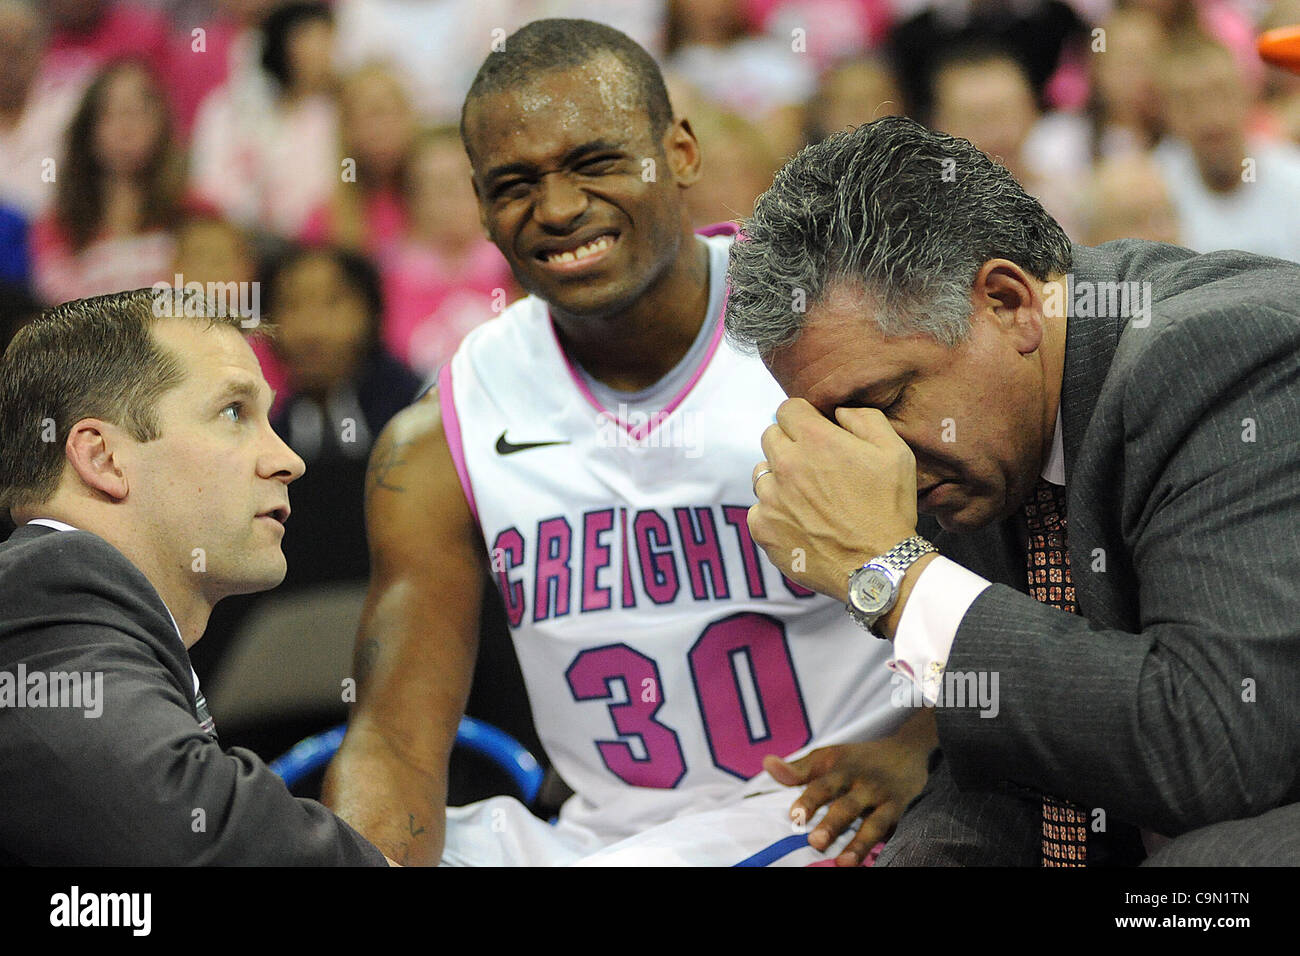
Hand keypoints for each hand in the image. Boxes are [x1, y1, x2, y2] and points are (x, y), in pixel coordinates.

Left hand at [749, 398, 917, 600]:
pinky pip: (758, 508)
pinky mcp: (762, 527)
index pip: (788, 409)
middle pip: (770, 436)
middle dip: (790, 444)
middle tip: (815, 466)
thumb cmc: (889, 508)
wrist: (878, 565)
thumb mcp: (894, 452)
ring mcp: (770, 498)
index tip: (815, 433)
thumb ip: (864, 418)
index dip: (803, 418)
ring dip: (780, 478)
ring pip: (762, 472)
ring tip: (808, 498)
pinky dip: (774, 512)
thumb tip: (839, 411)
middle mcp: (786, 464)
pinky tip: (799, 522)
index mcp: (816, 440)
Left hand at [763, 710, 935, 865]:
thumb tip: (766, 764)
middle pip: (847, 806)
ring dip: (858, 845)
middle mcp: (863, 783)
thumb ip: (798, 768)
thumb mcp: (827, 757)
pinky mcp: (899, 813)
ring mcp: (883, 799)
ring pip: (873, 824)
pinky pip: (890, 831)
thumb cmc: (856, 759)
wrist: (907, 750)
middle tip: (815, 843)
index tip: (794, 817)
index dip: (808, 801)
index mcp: (841, 768)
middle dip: (832, 825)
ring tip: (843, 864)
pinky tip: (868, 862)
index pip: (822, 785)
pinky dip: (881, 846)